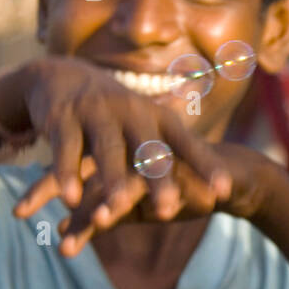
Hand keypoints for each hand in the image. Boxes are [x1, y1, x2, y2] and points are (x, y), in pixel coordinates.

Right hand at [6, 56, 261, 255]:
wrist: (61, 76)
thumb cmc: (118, 114)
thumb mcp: (150, 125)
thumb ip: (178, 150)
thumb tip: (227, 178)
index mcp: (157, 117)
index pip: (186, 144)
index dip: (205, 166)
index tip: (224, 192)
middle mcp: (132, 112)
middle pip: (147, 150)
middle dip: (158, 180)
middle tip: (169, 211)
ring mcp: (97, 113)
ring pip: (107, 151)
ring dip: (111, 181)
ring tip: (117, 209)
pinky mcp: (63, 118)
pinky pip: (66, 150)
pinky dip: (68, 175)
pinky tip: (70, 200)